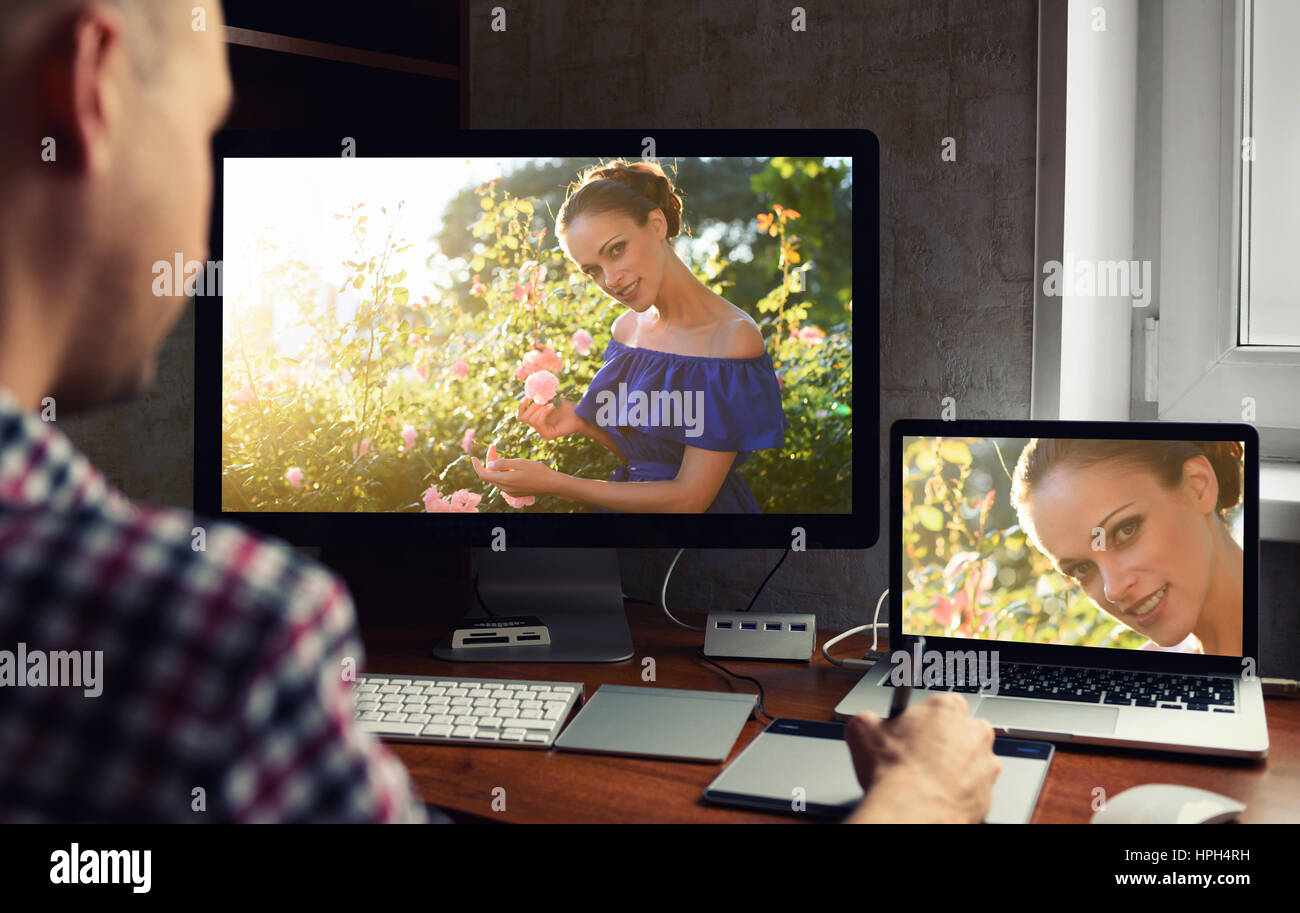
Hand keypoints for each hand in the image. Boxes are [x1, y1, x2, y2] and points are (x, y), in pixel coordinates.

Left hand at [471, 454, 556, 498]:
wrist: (551, 484)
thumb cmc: (537, 471)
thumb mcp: (519, 463)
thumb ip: (503, 463)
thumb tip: (489, 465)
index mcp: (505, 480)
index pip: (484, 475)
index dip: (476, 466)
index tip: (473, 458)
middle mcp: (506, 488)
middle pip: (490, 475)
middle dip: (489, 461)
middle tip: (493, 448)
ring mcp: (511, 492)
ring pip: (497, 479)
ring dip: (496, 468)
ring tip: (499, 454)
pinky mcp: (516, 493)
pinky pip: (504, 483)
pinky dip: (502, 473)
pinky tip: (508, 466)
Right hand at [517, 395, 583, 440]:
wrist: (580, 415)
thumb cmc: (567, 407)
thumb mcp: (551, 399)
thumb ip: (540, 397)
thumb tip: (531, 392)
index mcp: (537, 420)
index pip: (521, 416)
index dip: (522, 406)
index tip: (528, 396)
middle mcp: (538, 427)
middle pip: (523, 418)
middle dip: (531, 407)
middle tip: (542, 400)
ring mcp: (543, 433)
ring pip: (531, 421)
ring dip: (539, 409)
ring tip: (550, 404)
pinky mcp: (549, 435)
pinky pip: (539, 423)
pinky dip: (544, 413)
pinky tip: (552, 406)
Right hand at [842, 693, 999, 823]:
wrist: (912, 811)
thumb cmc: (894, 771)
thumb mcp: (861, 730)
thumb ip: (868, 719)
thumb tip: (864, 723)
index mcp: (947, 708)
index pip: (941, 703)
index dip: (923, 719)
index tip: (911, 730)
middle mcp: (974, 732)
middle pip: (961, 730)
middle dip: (943, 741)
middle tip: (917, 755)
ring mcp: (985, 765)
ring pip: (971, 761)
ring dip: (953, 768)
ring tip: (925, 780)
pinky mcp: (987, 795)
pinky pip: (972, 790)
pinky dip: (957, 792)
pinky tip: (935, 795)